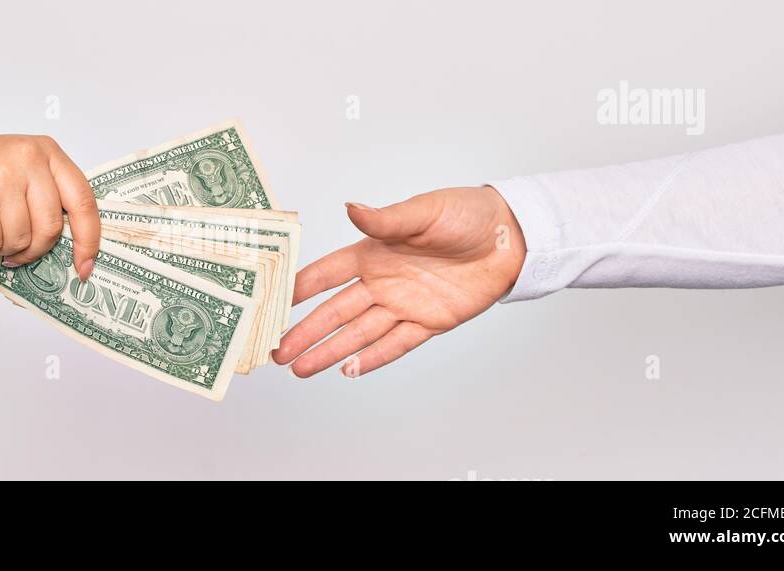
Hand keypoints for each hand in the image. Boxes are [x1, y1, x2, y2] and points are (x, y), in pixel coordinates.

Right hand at [0, 133, 98, 276]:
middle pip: (50, 228)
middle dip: (34, 250)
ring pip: (20, 239)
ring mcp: (0, 175)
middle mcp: (27, 157)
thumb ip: (46, 198)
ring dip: (1, 245)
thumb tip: (73, 250)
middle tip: (18, 251)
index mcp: (45, 151)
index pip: (83, 200)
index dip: (88, 239)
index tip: (85, 267)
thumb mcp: (18, 171)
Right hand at [272, 186, 525, 377]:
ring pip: (358, 333)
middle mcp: (382, 282)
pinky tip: (347, 369)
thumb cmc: (466, 214)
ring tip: (300, 368)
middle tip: (277, 351)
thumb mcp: (424, 211)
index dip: (299, 287)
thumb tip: (350, 208)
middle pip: (335, 312)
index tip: (272, 302)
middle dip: (305, 331)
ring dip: (329, 351)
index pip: (327, 273)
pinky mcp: (430, 323)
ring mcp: (404, 305)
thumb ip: (385, 219)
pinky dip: (372, 358)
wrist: (511, 237)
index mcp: (374, 251)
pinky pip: (396, 344)